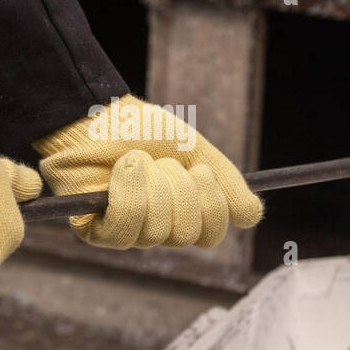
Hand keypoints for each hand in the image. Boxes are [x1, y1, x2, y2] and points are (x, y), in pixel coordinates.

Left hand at [32, 95, 261, 249]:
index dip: (212, 205)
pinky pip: (125, 227)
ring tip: (137, 161)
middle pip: (187, 234)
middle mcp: (158, 230)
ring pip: (158, 231)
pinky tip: (123, 169)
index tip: (201, 170)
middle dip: (179, 188)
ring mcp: (128, 233)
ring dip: (152, 184)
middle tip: (164, 162)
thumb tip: (252, 216)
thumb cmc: (144, 132)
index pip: (210, 235)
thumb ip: (226, 182)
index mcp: (183, 215)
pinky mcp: (98, 231)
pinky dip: (129, 190)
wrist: (100, 114)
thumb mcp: (196, 152)